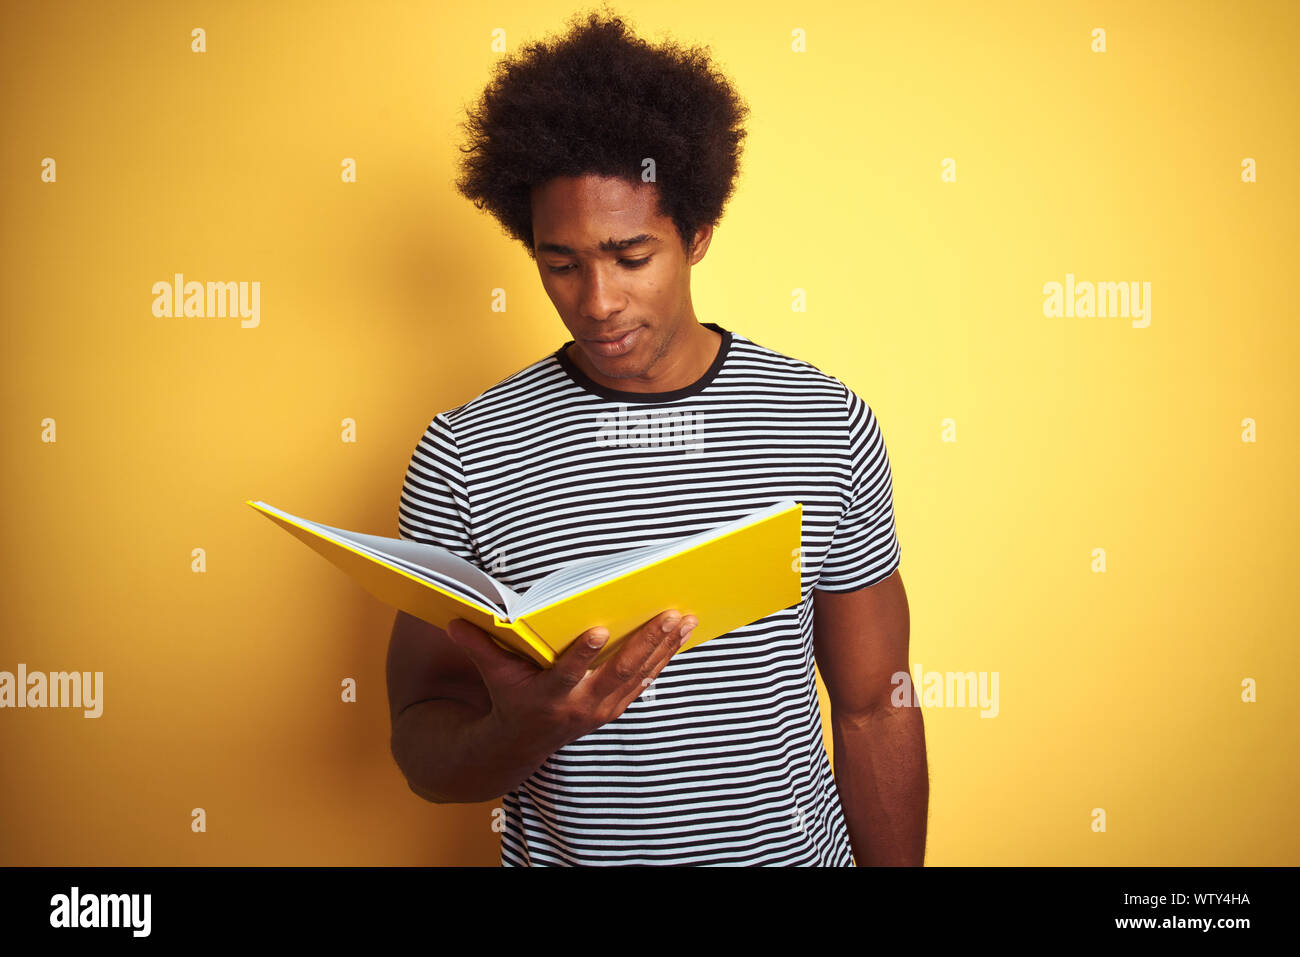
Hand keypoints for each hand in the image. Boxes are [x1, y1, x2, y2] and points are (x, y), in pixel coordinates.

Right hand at [444, 609, 697, 757]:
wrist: (522, 741)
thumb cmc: (509, 696)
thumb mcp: (493, 674)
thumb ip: (479, 646)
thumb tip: (454, 622)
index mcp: (549, 696)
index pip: (568, 673)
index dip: (584, 653)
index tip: (601, 627)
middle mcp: (581, 706)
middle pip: (620, 671)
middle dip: (647, 642)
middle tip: (669, 613)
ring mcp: (603, 709)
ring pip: (641, 675)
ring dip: (665, 646)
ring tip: (684, 616)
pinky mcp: (616, 706)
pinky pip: (646, 679)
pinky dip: (664, 656)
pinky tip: (679, 633)